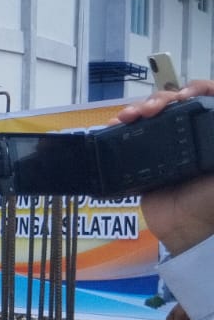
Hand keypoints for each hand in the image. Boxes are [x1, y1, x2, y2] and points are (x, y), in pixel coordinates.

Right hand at [115, 81, 213, 255]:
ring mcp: (165, 150)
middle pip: (174, 104)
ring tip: (129, 115)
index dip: (197, 88)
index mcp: (209, 134)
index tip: (186, 93)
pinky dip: (119, 131)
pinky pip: (129, 142)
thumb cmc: (212, 199)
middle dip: (162, 98)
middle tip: (153, 108)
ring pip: (150, 118)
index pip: (206, 98)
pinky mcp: (143, 165)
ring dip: (138, 109)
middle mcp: (189, 136)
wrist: (189, 231)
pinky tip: (115, 125)